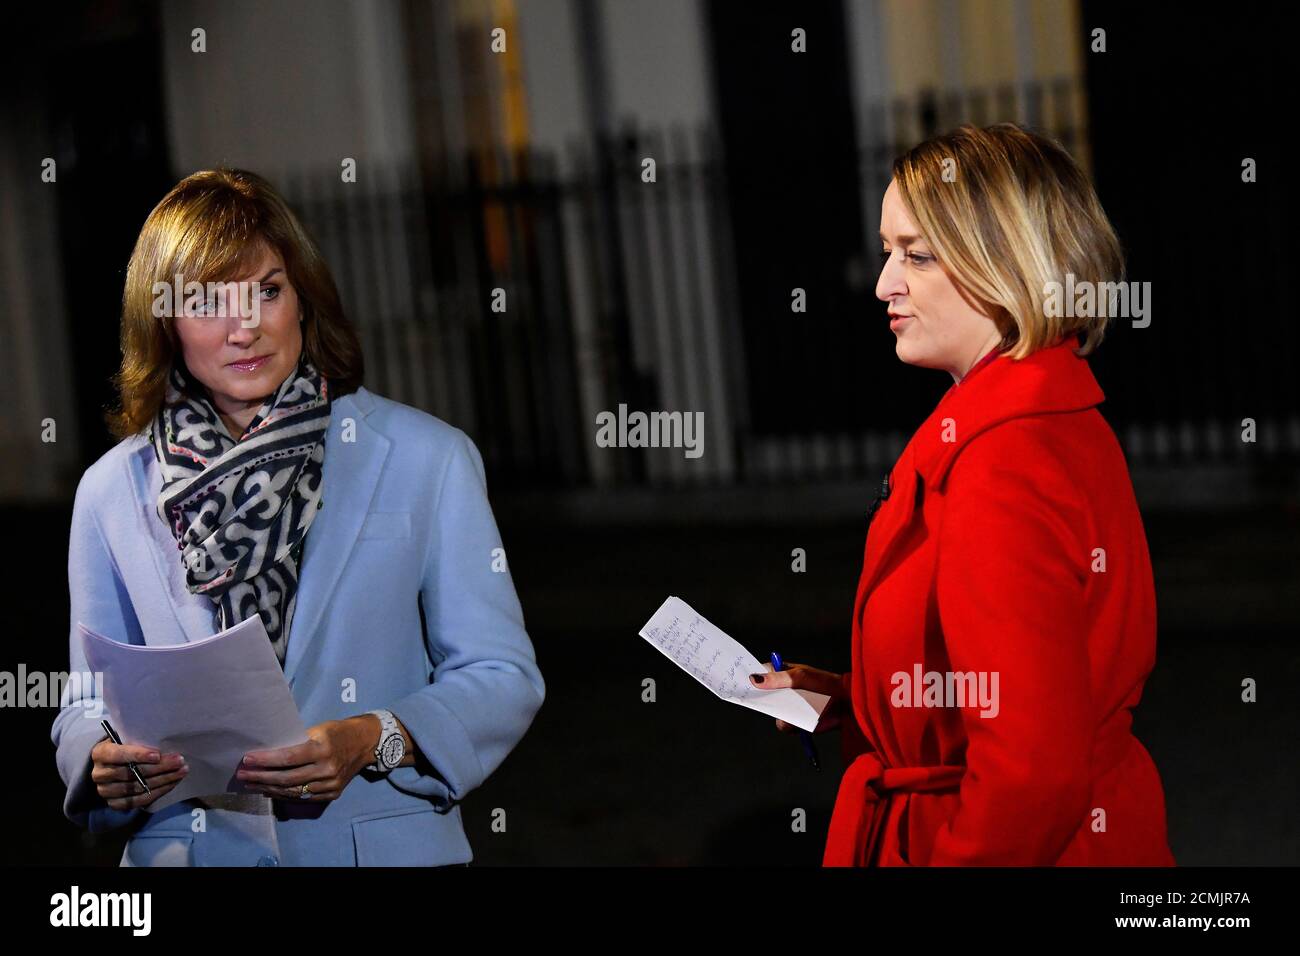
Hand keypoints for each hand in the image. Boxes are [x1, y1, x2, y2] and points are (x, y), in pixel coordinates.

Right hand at [90, 738, 187, 810]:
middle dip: (159, 767)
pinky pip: (139, 801)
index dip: (138, 755)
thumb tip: (162, 738)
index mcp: (100, 753)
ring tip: (181, 772)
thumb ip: (137, 738)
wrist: (111, 765)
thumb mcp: (126, 738)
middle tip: (179, 761)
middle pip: (131, 773)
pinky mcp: (115, 803)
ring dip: (163, 780)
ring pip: (137, 788)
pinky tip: (172, 783)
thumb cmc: (124, 747)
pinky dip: (158, 792)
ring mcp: (106, 791)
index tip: (158, 755)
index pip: (118, 754)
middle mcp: (100, 774)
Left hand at [237, 718, 372, 802]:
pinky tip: (270, 790)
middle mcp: (327, 769)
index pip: (288, 758)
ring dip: (268, 788)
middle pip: (287, 778)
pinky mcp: (332, 794)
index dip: (265, 760)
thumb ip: (297, 741)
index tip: (247, 760)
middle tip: (242, 775)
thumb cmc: (337, 731)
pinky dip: (284, 795)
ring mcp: (330, 784)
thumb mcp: (319, 729)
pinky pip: (303, 797)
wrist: (365, 743)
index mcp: (323, 748)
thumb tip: (268, 750)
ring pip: (293, 792)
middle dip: (261, 777)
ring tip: (251, 784)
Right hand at [749, 661, 846, 733]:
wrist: (847, 705)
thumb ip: (777, 679)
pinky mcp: (795, 721)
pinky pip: (783, 724)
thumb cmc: (824, 684)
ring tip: (790, 709)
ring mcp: (788, 706)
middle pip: (761, 694)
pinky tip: (797, 721)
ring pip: (771, 712)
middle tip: (748, 698)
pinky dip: (788, 724)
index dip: (749, 676)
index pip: (760, 673)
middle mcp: (783, 690)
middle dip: (757, 697)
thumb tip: (754, 679)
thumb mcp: (799, 678)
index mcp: (783, 673)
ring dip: (776, 712)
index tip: (738, 680)